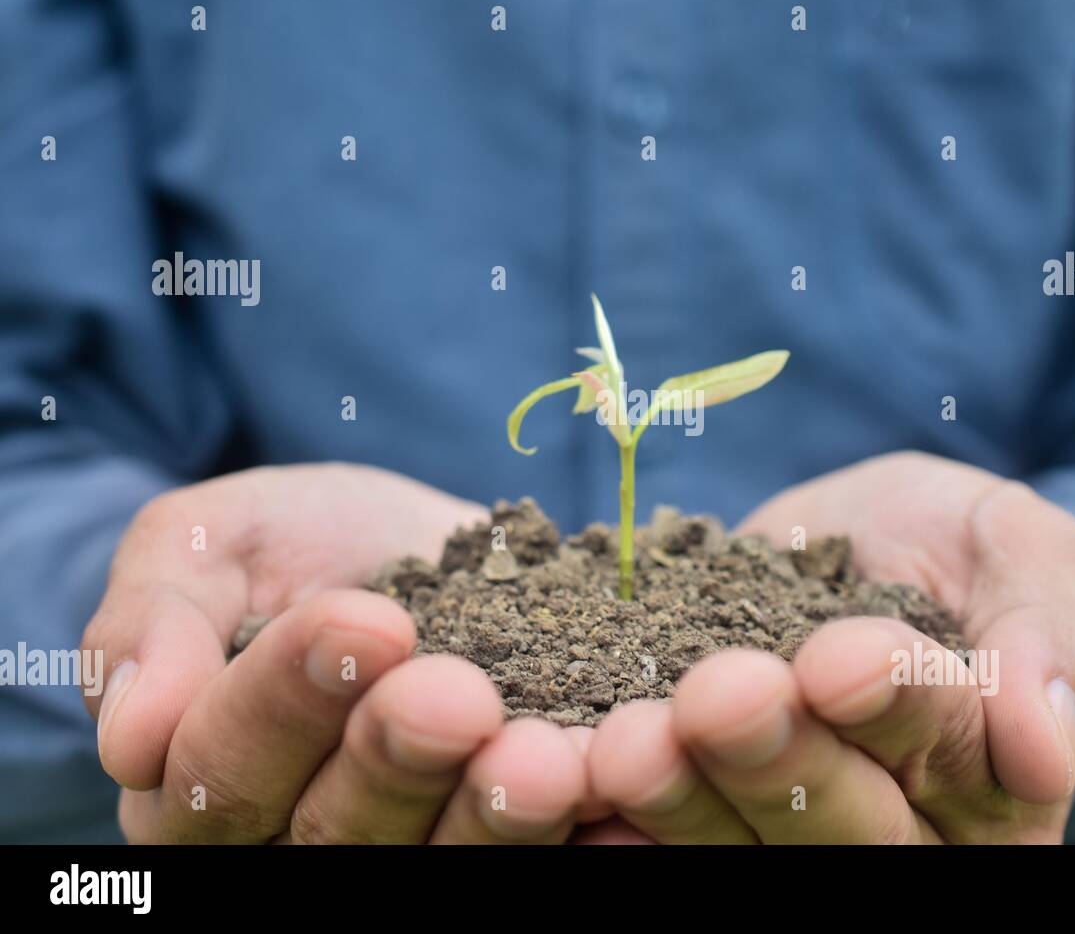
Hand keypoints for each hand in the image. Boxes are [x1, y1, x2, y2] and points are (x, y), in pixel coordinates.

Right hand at [84, 463, 591, 842]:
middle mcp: (300, 840)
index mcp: (202, 784)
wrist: (426, 546)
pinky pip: (535, 855)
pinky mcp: (506, 837)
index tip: (363, 620)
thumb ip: (153, 622)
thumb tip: (132, 734)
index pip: (221, 767)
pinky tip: (609, 783)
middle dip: (395, 759)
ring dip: (492, 818)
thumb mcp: (208, 544)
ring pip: (441, 863)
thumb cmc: (297, 543)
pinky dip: (581, 830)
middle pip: (333, 833)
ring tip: (543, 759)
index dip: (287, 697)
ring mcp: (412, 845)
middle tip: (456, 694)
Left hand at [588, 451, 1074, 842]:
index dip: (899, 709)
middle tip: (718, 698)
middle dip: (775, 760)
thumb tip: (1045, 744)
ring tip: (625, 742)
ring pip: (736, 843)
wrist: (852, 541)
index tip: (845, 657)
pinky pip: (656, 832)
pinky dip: (612, 817)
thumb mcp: (1022, 550)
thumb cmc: (957, 544)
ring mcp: (781, 827)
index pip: (952, 755)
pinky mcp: (697, 807)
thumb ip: (1051, 633)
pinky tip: (570, 779)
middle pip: (839, 824)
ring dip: (677, 799)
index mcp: (988, 784)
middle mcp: (893, 833)